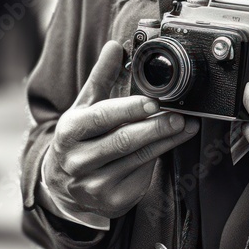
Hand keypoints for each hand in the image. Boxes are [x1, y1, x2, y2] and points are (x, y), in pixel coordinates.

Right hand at [41, 41, 198, 219]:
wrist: (63, 185)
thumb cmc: (79, 138)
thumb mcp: (84, 107)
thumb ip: (101, 77)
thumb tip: (115, 47)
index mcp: (69, 131)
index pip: (101, 117)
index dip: (128, 109)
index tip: (153, 102)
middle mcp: (77, 160)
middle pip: (122, 141)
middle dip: (155, 127)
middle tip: (179, 116)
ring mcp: (93, 184)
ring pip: (137, 158)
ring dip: (165, 140)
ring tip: (185, 125)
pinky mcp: (111, 200)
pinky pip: (141, 175)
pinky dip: (159, 157)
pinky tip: (172, 143)